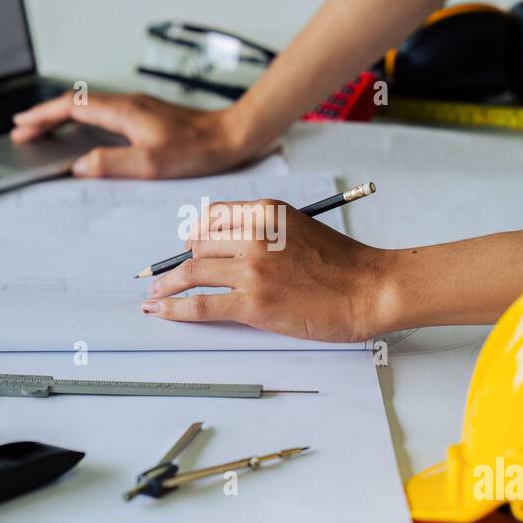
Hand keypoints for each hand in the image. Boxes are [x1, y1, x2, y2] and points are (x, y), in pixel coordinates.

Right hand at [10, 90, 250, 178]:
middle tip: (22, 130)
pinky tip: (86, 132)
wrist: (230, 136)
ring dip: (64, 116)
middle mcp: (128, 103)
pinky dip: (84, 120)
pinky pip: (105, 112)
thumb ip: (110, 164)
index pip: (71, 107)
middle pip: (76, 103)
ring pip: (90, 106)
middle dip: (46, 115)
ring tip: (45, 129)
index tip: (21, 126)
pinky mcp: (148, 114)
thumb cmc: (196, 151)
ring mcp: (138, 107)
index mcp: (123, 111)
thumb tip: (78, 167)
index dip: (42, 116)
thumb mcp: (150, 164)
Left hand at [141, 200, 389, 342]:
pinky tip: (160, 311)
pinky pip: (200, 305)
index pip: (212, 218)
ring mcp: (251, 269)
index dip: (193, 236)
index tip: (185, 248)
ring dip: (165, 286)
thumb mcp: (298, 228)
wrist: (369, 288)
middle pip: (197, 246)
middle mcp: (253, 235)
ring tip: (154, 295)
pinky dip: (173, 309)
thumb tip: (227, 249)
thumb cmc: (343, 264)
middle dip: (179, 264)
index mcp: (266, 211)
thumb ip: (264, 231)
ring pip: (191, 273)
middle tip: (165, 278)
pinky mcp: (252, 303)